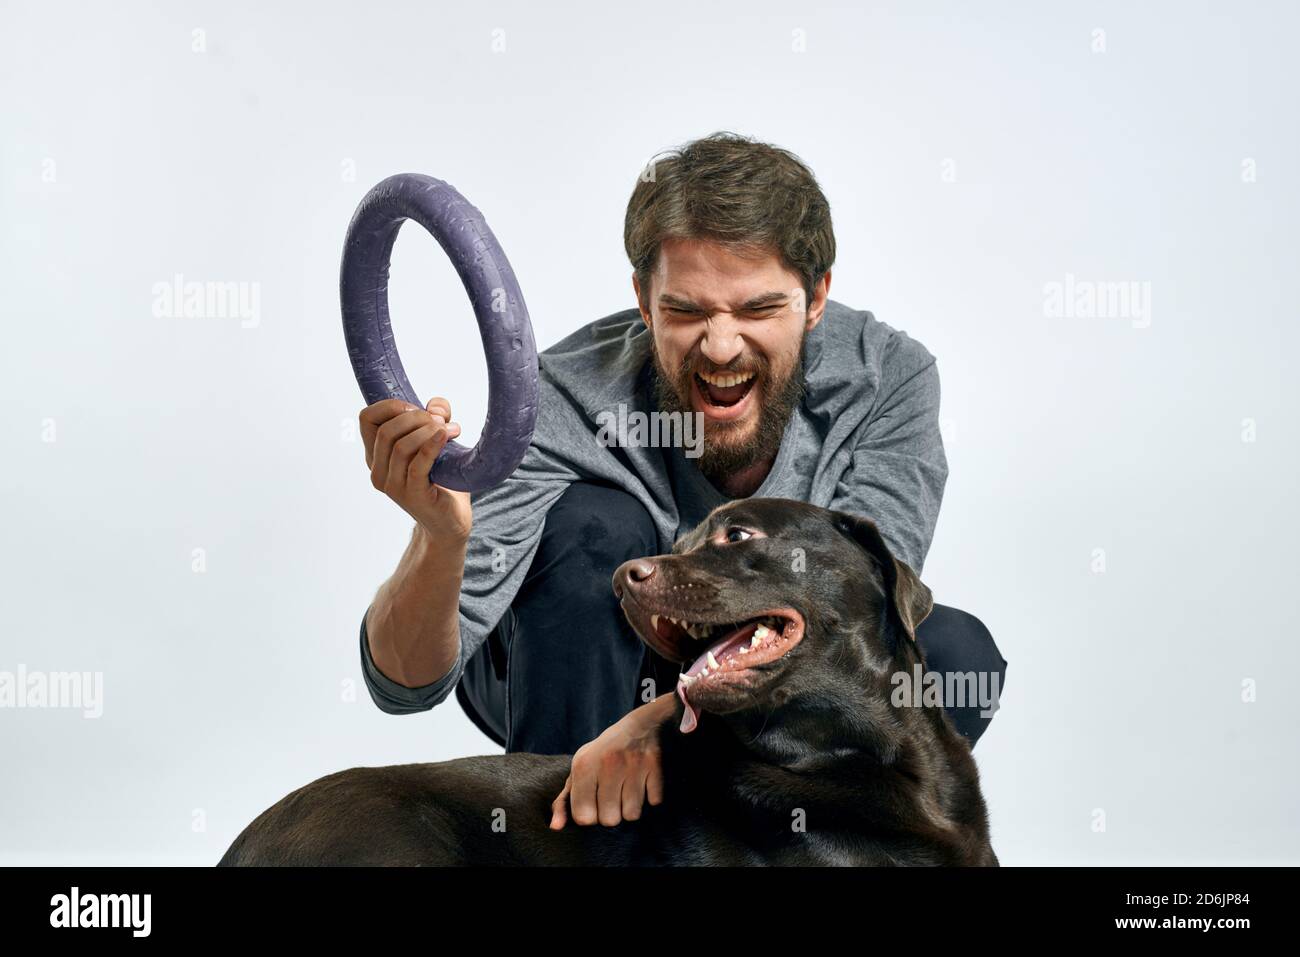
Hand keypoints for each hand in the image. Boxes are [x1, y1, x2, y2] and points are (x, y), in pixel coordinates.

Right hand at [359, 397, 472, 543]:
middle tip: (441, 421)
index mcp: (376, 455)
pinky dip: (431, 445)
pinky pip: (417, 464)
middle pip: (386, 431)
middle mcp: (378, 470)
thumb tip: (435, 406)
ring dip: (428, 430)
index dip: (391, 406)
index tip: (416, 408)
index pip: (367, 419)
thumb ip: (436, 416)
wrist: (450, 519)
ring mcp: (393, 485)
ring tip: (451, 430)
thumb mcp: (437, 440)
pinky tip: (446, 435)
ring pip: (401, 446)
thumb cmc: (442, 478)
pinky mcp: (413, 495)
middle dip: (416, 418)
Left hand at [549, 694, 676, 828]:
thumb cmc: (602, 754)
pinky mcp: (655, 767)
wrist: (638, 727)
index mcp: (584, 765)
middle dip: (611, 814)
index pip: (584, 817)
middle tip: (611, 798)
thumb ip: (564, 799)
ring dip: (630, 808)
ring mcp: (633, 765)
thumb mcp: (579, 770)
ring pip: (631, 815)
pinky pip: (654, 803)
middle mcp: (608, 764)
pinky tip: (643, 784)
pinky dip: (650, 798)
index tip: (593, 805)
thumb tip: (556, 827)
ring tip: (627, 792)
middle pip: (609, 820)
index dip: (589, 816)